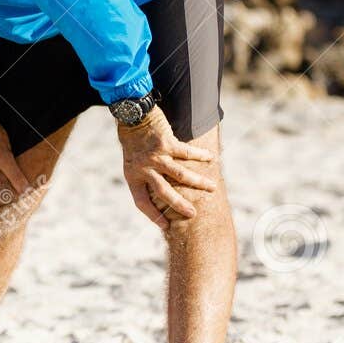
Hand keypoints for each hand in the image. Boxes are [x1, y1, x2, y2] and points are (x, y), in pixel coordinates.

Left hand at [118, 107, 216, 230]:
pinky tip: (211, 158)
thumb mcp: (132, 163)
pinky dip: (200, 156)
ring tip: (212, 188)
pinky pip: (187, 153)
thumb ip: (144, 177)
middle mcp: (143, 169)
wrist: (131, 116)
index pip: (141, 202)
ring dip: (198, 182)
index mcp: (133, 176)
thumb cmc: (134, 142)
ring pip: (181, 174)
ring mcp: (155, 157)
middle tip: (193, 214)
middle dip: (179, 205)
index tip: (165, 226)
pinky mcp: (166, 143)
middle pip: (163, 193)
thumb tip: (164, 194)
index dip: (153, 215)